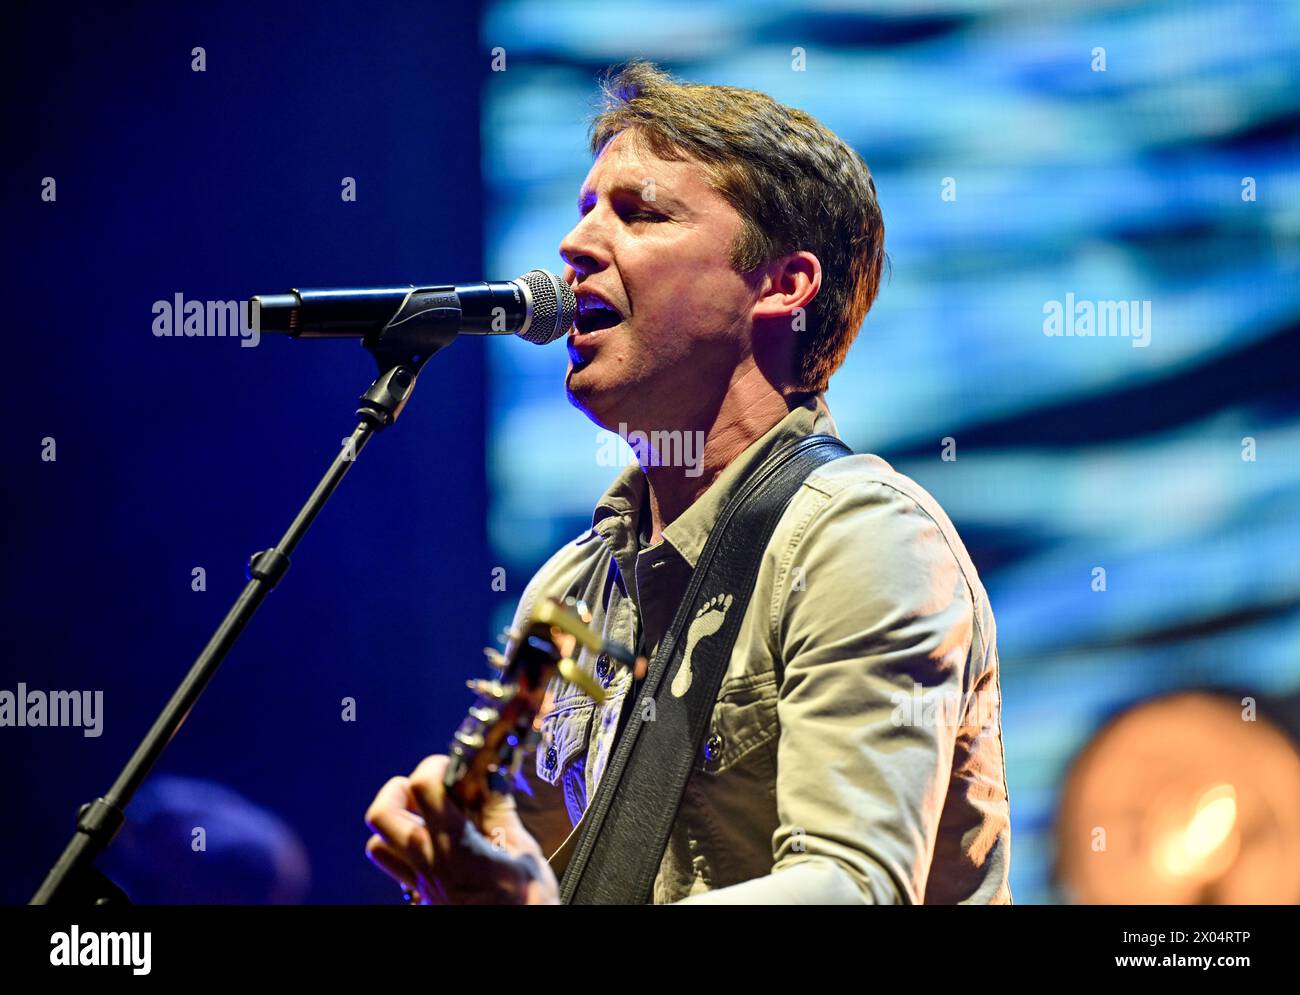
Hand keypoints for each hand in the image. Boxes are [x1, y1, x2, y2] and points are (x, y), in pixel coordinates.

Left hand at [364, 754, 559, 904]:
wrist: (520, 939)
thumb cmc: (526, 905)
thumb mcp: (524, 851)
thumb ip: (501, 812)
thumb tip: (490, 779)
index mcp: (455, 847)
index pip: (423, 787)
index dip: (437, 766)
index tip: (454, 767)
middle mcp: (428, 865)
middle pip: (381, 814)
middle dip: (401, 788)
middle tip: (428, 786)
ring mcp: (421, 884)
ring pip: (378, 844)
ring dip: (396, 821)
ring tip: (426, 813)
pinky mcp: (422, 897)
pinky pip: (394, 869)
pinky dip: (402, 849)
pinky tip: (431, 844)